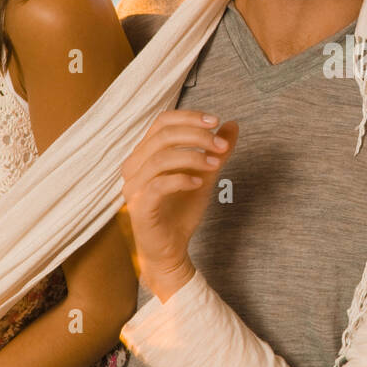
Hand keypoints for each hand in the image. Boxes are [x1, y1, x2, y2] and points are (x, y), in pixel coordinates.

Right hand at [122, 109, 237, 300]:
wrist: (170, 249)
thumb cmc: (181, 210)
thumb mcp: (205, 175)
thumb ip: (216, 151)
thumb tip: (232, 124)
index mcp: (145, 153)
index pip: (162, 122)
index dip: (189, 117)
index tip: (216, 121)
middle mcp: (134, 166)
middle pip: (163, 136)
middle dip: (197, 136)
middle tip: (222, 146)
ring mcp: (134, 186)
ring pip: (160, 158)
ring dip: (193, 157)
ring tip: (216, 165)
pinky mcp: (139, 207)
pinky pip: (158, 185)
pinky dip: (181, 179)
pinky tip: (199, 183)